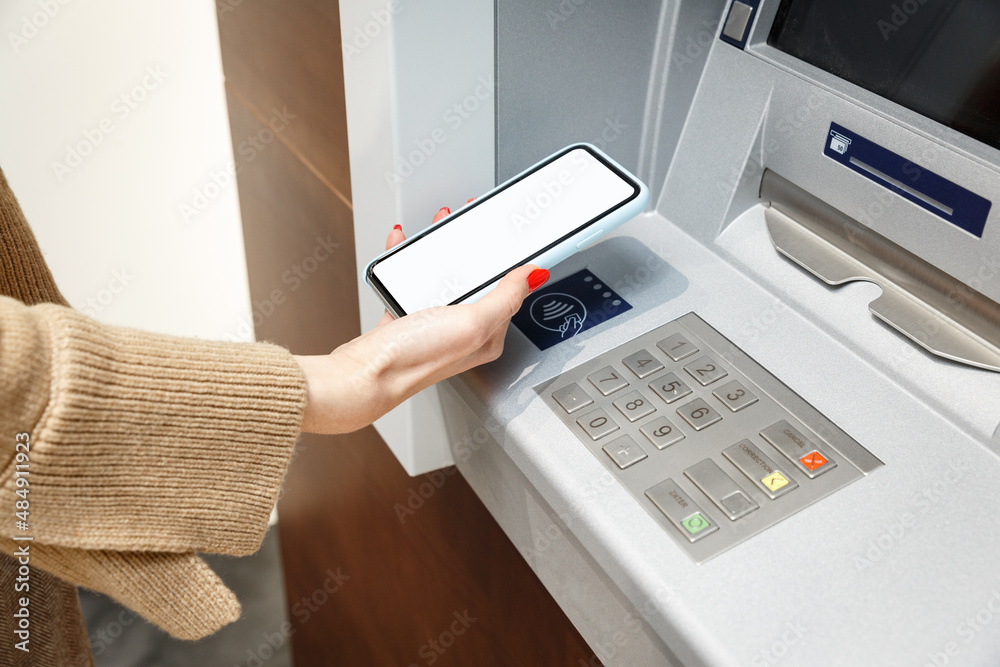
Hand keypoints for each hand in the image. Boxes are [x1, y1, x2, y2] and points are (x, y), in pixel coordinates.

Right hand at [294, 205, 548, 433]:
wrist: (365, 374)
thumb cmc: (416, 358)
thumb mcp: (472, 322)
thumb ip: (505, 297)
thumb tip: (535, 276)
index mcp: (487, 335)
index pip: (510, 293)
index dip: (512, 263)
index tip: (512, 238)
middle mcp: (462, 330)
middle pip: (475, 280)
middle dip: (474, 248)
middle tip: (472, 221)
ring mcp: (433, 324)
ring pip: (443, 277)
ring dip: (441, 249)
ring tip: (439, 226)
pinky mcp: (406, 319)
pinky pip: (411, 283)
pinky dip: (408, 261)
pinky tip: (402, 246)